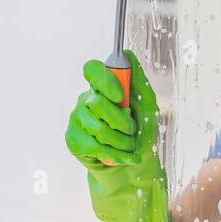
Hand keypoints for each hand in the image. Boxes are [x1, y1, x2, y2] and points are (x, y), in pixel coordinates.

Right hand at [64, 51, 176, 221]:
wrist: (135, 168)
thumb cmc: (140, 133)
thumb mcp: (146, 106)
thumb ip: (137, 80)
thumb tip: (128, 53)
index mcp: (101, 89)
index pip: (92, 70)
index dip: (105, 81)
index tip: (121, 94)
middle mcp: (85, 102)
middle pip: (96, 102)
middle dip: (122, 120)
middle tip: (132, 129)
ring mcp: (77, 122)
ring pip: (98, 127)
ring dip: (122, 140)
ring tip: (130, 145)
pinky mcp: (75, 142)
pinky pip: (94, 146)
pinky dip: (117, 154)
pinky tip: (126, 157)